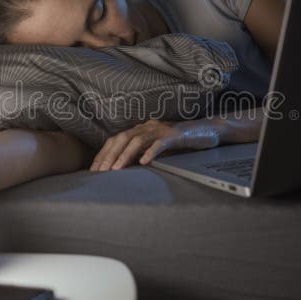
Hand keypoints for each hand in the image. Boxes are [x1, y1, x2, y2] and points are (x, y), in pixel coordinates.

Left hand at [90, 118, 224, 170]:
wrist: (207, 132)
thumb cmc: (180, 144)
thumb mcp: (157, 150)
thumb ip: (141, 155)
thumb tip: (123, 170)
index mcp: (141, 130)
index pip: (116, 140)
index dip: (104, 154)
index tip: (94, 169)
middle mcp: (148, 127)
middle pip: (122, 139)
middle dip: (109, 156)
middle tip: (100, 172)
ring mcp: (161, 130)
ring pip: (137, 141)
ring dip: (124, 156)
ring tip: (115, 170)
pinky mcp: (175, 136)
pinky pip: (160, 143)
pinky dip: (151, 152)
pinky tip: (144, 163)